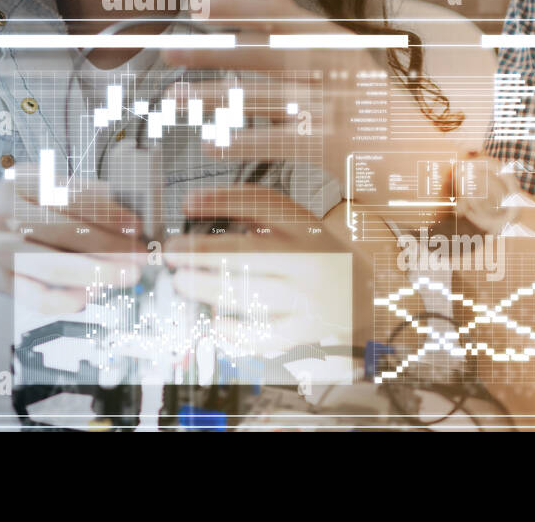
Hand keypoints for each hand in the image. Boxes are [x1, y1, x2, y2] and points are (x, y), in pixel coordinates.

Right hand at [0, 165, 148, 316]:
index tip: (137, 225)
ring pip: (54, 265)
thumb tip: (128, 216)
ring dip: (97, 272)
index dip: (110, 212)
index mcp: (21, 181)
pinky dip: (64, 299)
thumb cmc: (18, 216)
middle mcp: (6, 212)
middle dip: (112, 246)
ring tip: (128, 276)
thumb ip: (77, 198)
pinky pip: (35, 296)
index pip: (72, 196)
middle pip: (68, 231)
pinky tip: (90, 297)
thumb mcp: (38, 193)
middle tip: (142, 256)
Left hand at [162, 186, 399, 351]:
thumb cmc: (316, 255)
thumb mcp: (297, 224)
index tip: (187, 203)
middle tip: (171, 253)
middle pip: (246, 254)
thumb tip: (195, 206)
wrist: (363, 297)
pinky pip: (260, 334)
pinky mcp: (303, 331)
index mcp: (305, 226)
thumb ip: (254, 213)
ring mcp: (306, 298)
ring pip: (248, 294)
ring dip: (206, 288)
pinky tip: (214, 320)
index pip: (262, 203)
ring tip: (182, 282)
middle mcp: (308, 259)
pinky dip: (233, 330)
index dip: (221, 200)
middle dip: (200, 253)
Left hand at [164, 0, 463, 210]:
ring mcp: (337, 104)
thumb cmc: (376, 105)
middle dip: (212, 52)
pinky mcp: (335, 144)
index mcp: (336, 40)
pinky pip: (277, 139)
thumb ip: (305, 27)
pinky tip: (209, 142)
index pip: (278, 16)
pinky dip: (241, 140)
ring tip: (175, 98)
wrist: (429, 158)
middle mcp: (336, 66)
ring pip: (262, 96)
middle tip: (168, 52)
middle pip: (263, 53)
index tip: (193, 6)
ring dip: (214, 98)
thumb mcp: (347, 58)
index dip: (234, 7)